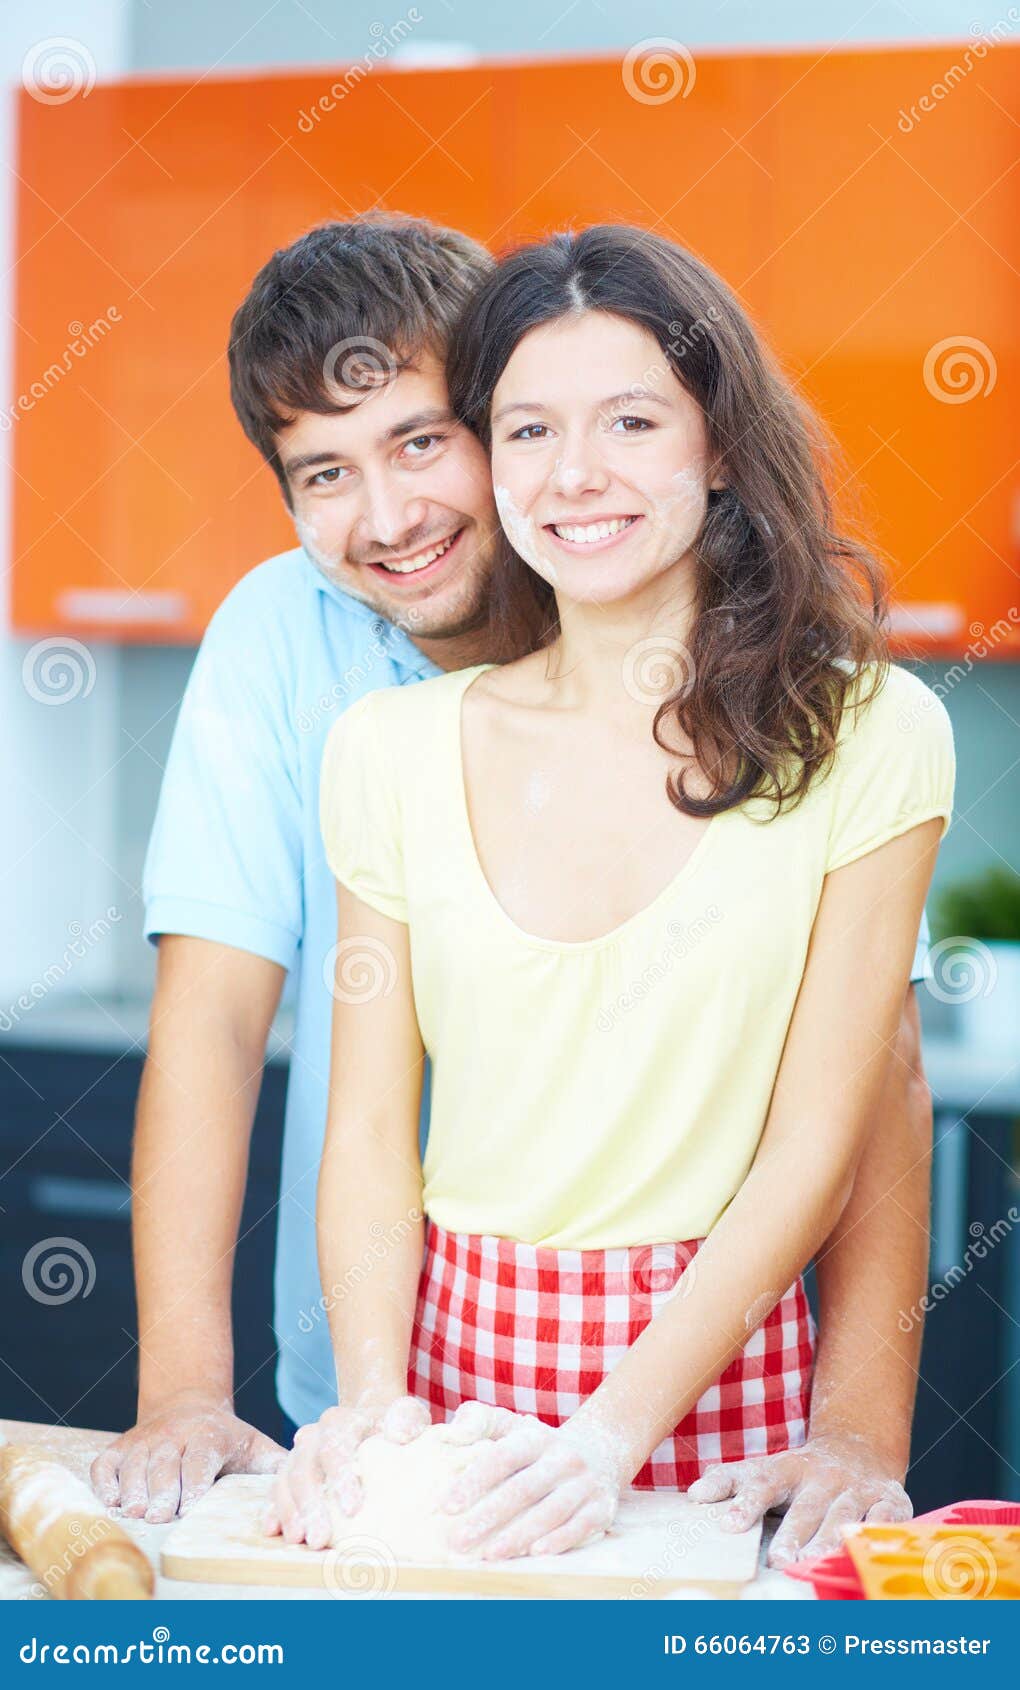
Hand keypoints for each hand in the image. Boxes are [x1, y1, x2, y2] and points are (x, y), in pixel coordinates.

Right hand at [90, 1390, 285, 1522]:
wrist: (187, 1405)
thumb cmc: (226, 1439)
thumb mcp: (254, 1445)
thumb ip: (276, 1465)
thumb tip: (304, 1484)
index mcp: (209, 1435)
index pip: (200, 1457)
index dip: (194, 1481)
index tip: (190, 1505)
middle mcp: (173, 1435)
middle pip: (164, 1464)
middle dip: (161, 1490)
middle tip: (158, 1516)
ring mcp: (143, 1441)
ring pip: (135, 1465)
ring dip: (133, 1489)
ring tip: (135, 1513)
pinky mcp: (120, 1448)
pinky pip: (106, 1465)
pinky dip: (105, 1483)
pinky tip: (111, 1502)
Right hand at [264, 1395, 429, 1549]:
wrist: (371, 1425)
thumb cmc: (394, 1428)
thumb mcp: (408, 1417)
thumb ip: (407, 1419)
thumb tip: (397, 1433)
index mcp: (341, 1420)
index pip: (336, 1446)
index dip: (341, 1477)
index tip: (353, 1510)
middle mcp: (313, 1434)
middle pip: (305, 1468)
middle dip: (310, 1506)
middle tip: (320, 1539)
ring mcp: (298, 1453)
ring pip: (286, 1481)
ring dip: (290, 1512)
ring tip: (298, 1540)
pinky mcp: (288, 1472)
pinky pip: (275, 1489)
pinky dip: (273, 1509)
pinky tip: (273, 1530)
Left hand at [440, 1406, 625, 1559]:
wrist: (603, 1449)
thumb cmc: (541, 1447)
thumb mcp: (515, 1426)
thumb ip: (481, 1422)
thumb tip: (453, 1432)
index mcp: (536, 1439)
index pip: (502, 1458)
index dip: (474, 1481)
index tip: (446, 1505)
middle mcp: (563, 1458)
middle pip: (523, 1489)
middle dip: (489, 1516)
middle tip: (458, 1540)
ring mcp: (584, 1483)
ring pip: (550, 1511)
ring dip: (519, 1535)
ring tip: (489, 1554)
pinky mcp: (602, 1507)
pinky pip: (580, 1525)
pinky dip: (558, 1540)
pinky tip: (535, 1553)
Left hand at [687, 1432, 911, 1566]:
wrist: (858, 1450)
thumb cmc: (801, 1473)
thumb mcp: (765, 1469)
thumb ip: (730, 1482)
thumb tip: (694, 1495)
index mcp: (789, 1467)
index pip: (764, 1483)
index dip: (747, 1503)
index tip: (729, 1526)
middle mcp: (824, 1477)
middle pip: (807, 1507)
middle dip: (794, 1533)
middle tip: (779, 1559)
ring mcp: (857, 1488)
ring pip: (844, 1516)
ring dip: (831, 1540)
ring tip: (816, 1563)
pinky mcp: (889, 1500)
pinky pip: (886, 1519)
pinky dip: (879, 1532)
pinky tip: (868, 1549)